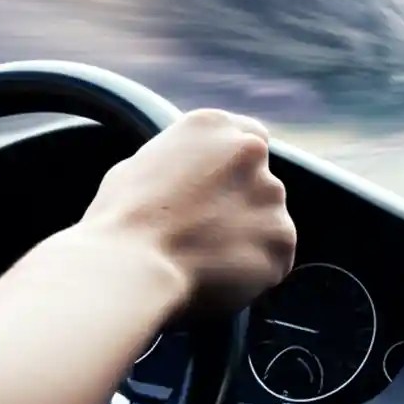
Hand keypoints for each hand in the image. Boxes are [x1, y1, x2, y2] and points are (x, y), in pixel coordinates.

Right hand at [74, 108, 296, 311]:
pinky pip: (274, 259)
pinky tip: (220, 277)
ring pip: (269, 221)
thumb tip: (186, 180)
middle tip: (206, 235)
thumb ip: (179, 164)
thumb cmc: (121, 221)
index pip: (248, 137)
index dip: (235, 171)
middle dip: (241, 207)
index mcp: (212, 126)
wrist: (132, 265)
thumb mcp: (140, 167)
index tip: (224, 193)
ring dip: (249, 239)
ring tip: (207, 260)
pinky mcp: (282, 240)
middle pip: (259, 182)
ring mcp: (271, 196)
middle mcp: (250, 151)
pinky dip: (256, 272)